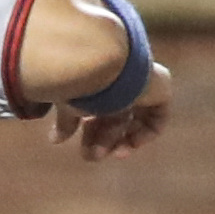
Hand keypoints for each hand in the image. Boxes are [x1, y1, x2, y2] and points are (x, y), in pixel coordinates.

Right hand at [52, 61, 170, 160]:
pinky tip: (128, 145)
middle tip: (91, 155)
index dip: (84, 129)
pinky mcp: (159, 89)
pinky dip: (144, 136)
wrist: (100, 58)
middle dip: (100, 140)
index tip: (67, 139)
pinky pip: (156, 120)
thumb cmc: (79, 77)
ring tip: (110, 154)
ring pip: (131, 121)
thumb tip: (55, 141)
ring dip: (117, 142)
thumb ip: (66, 121)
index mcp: (98, 79)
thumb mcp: (69, 102)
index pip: (93, 109)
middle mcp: (121, 81)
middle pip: (113, 118)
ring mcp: (141, 84)